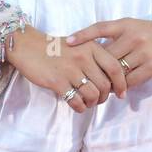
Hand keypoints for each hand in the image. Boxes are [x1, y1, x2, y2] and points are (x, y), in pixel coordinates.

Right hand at [5, 25, 127, 113]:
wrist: (29, 46)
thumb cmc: (57, 48)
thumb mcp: (80, 45)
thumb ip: (95, 58)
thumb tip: (111, 80)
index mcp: (92, 47)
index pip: (115, 68)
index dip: (122, 83)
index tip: (122, 93)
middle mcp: (84, 58)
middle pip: (105, 85)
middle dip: (105, 97)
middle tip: (99, 100)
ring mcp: (70, 70)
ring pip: (93, 95)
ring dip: (93, 103)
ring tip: (88, 102)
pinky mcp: (57, 82)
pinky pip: (76, 101)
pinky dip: (80, 107)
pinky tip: (78, 105)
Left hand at [65, 17, 151, 90]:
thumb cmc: (146, 31)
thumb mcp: (129, 26)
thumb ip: (111, 35)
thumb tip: (87, 49)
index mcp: (125, 26)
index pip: (101, 28)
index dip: (83, 35)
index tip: (68, 42)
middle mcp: (134, 37)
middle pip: (108, 57)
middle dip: (96, 69)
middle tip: (84, 78)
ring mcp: (144, 52)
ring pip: (119, 71)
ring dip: (108, 81)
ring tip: (100, 88)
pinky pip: (132, 80)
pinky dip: (122, 86)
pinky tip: (118, 89)